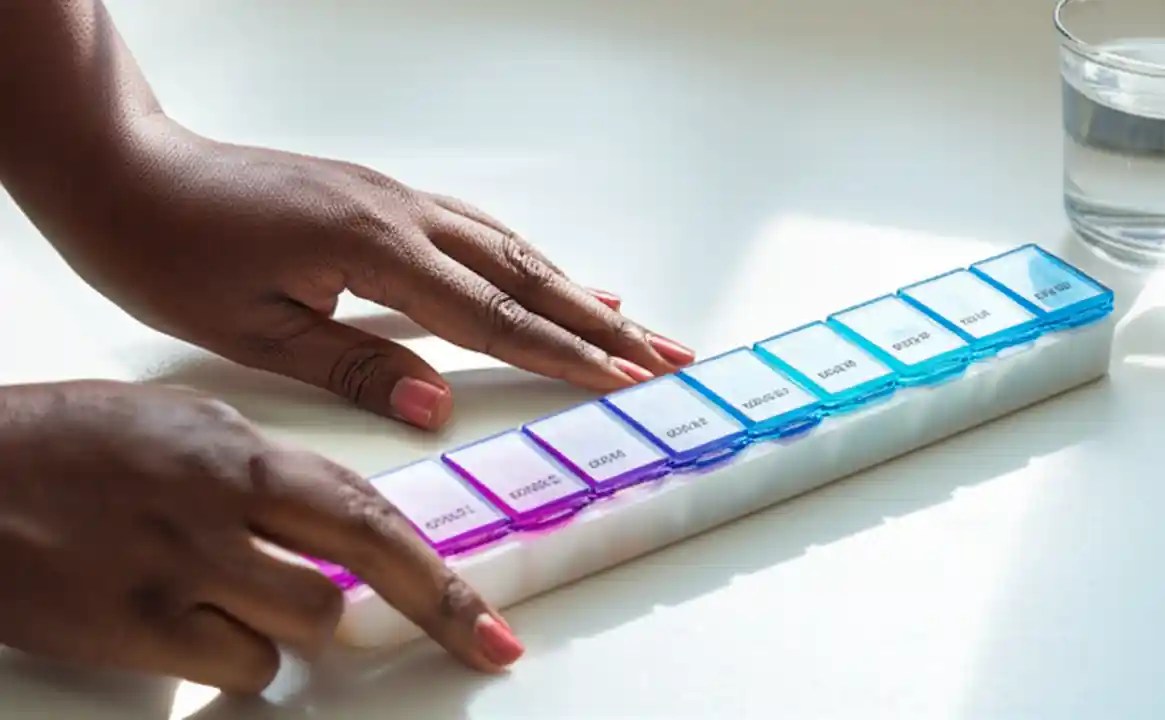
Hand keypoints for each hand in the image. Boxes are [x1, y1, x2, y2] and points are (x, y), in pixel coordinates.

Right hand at [0, 381, 523, 693]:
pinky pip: (240, 664)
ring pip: (308, 621)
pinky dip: (238, 659)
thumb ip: (261, 472)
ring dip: (299, 626)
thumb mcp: (177, 429)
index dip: (440, 563)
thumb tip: (327, 518)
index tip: (488, 613)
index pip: (367, 505)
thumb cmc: (61, 448)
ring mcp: (182, 563)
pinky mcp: (139, 624)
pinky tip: (194, 629)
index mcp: (238, 445)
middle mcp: (222, 499)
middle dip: (437, 607)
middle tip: (482, 643)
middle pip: (364, 561)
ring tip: (243, 600)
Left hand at [42, 117, 694, 429]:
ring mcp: (398, 200)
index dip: (565, 356)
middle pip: (527, 279)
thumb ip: (354, 366)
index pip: (493, 318)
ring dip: (580, 293)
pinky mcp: (384, 199)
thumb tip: (438, 406)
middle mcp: (402, 215)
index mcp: (374, 250)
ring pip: (513, 250)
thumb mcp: (252, 330)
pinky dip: (531, 262)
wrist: (128, 172)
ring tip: (637, 325)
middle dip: (605, 326)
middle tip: (672, 354)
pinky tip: (555, 277)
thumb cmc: (171, 250)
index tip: (627, 382)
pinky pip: (480, 232)